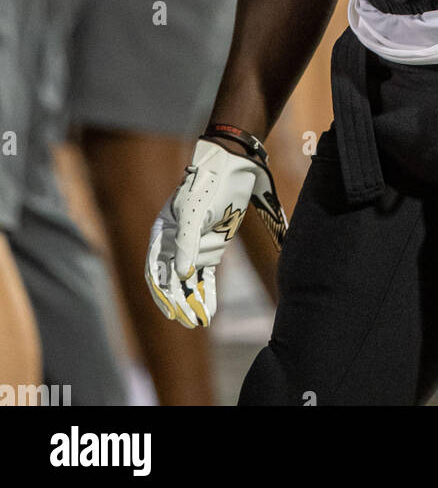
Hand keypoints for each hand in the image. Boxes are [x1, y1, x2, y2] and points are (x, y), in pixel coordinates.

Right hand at [145, 138, 286, 327]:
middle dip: (179, 303)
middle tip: (188, 322)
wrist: (233, 165)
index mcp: (163, 232)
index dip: (161, 294)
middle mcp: (175, 241)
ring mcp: (193, 244)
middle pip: (172, 279)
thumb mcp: (196, 213)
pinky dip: (207, 292)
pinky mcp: (211, 245)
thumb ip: (187, 244)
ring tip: (200, 322)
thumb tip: (182, 277)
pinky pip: (206, 275)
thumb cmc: (209, 185)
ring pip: (190, 281)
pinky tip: (209, 309)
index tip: (171, 312)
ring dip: (193, 302)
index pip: (156, 270)